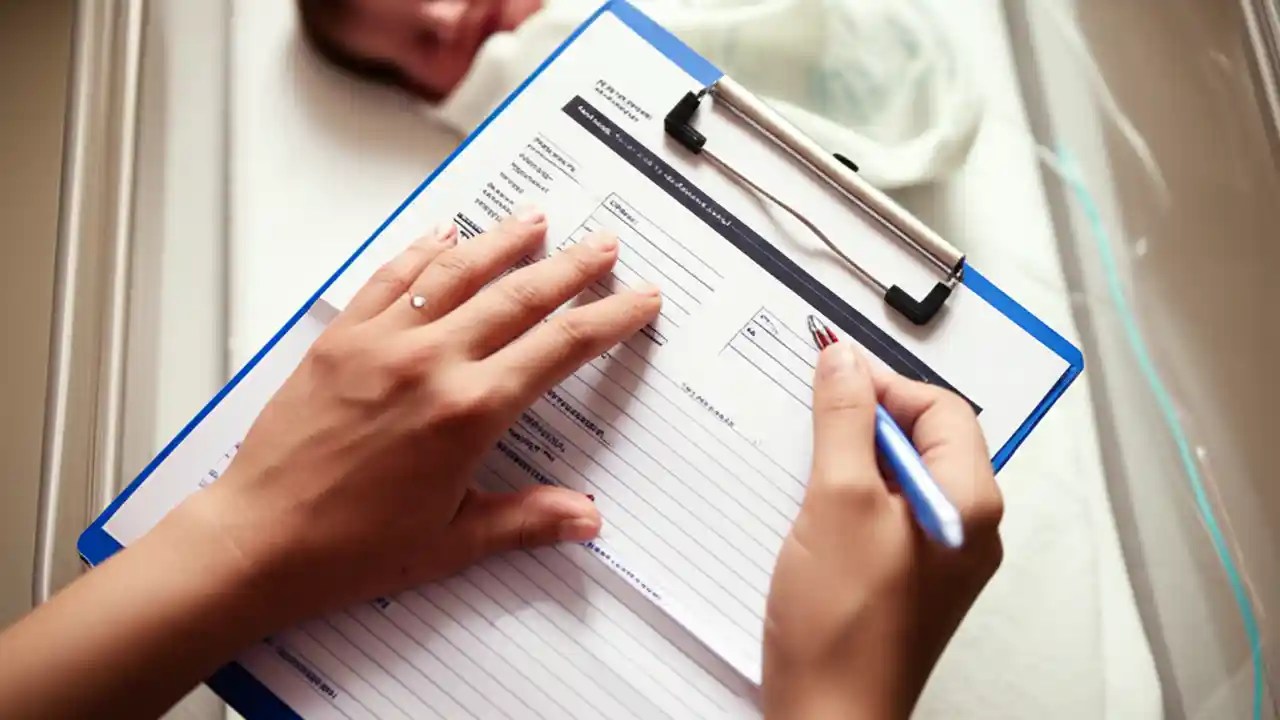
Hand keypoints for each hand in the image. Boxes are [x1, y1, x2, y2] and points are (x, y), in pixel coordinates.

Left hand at [166, 210, 659, 628]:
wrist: (258, 540)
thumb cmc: (351, 550)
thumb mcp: (453, 542)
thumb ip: (526, 520)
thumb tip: (587, 517)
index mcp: (469, 413)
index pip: (560, 348)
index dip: (609, 320)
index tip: (639, 300)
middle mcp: (431, 363)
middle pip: (519, 297)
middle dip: (571, 267)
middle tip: (604, 246)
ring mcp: (382, 342)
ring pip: (457, 272)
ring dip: (504, 241)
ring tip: (537, 218)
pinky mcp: (340, 338)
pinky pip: (391, 278)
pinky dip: (423, 250)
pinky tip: (446, 233)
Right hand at [763, 343, 1003, 718]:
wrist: (828, 716)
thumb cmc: (842, 627)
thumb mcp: (837, 500)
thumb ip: (843, 420)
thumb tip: (844, 362)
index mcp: (969, 503)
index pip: (941, 407)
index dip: (885, 384)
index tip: (831, 375)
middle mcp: (965, 527)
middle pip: (923, 438)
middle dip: (867, 416)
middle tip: (814, 409)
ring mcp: (935, 555)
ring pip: (898, 475)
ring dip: (851, 454)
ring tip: (806, 459)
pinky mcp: (902, 577)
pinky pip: (882, 513)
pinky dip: (847, 493)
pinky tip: (809, 505)